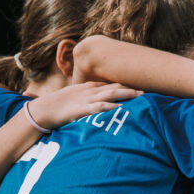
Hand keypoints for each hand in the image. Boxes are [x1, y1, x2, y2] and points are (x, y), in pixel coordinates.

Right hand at [26, 81, 141, 128]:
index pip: (113, 83)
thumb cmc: (62, 105)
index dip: (128, 83)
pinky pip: (98, 107)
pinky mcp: (82, 109)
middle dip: (131, 87)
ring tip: (140, 95)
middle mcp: (91, 91)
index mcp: (91, 87)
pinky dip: (109, 106)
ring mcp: (87, 99)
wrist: (44, 110)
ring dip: (126, 94)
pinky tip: (120, 107)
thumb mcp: (79, 97)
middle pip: (115, 86)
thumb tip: (108, 100)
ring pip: (110, 94)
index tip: (142, 84)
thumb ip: (93, 96)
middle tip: (148, 89)